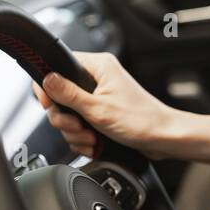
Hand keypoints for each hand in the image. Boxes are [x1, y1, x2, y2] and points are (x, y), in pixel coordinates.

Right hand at [30, 51, 179, 159]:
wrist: (163, 138)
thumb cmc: (141, 120)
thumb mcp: (97, 108)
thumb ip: (68, 94)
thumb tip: (46, 79)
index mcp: (98, 66)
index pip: (59, 66)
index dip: (49, 87)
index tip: (50, 104)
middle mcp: (98, 78)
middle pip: (60, 96)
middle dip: (66, 118)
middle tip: (78, 126)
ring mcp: (100, 97)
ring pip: (69, 115)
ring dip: (75, 132)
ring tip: (92, 138)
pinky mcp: (102, 113)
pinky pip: (80, 125)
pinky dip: (83, 138)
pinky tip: (95, 144)